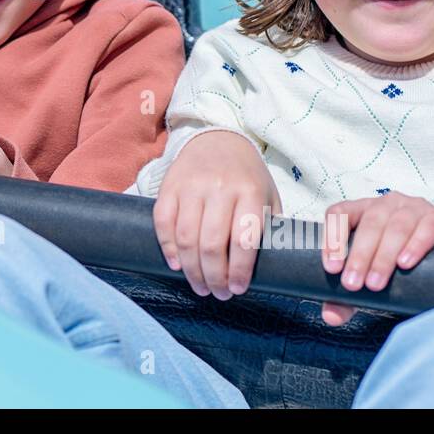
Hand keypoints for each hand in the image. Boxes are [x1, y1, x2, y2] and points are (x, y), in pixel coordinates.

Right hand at [153, 131, 280, 298]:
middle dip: (214, 278)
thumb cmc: (246, 176)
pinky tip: (176, 264)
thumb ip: (269, 227)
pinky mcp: (169, 186)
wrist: (217, 138)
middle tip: (218, 294)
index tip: (238, 289)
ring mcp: (191, 186)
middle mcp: (219, 188)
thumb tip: (270, 268)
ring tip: (200, 286)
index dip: (239, 271)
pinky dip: (168, 247)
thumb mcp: (267, 195)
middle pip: (212, 244)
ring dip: (191, 270)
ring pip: (186, 238)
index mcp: (249, 191)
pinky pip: (163, 222)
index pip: (244, 240)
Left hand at [320, 192, 433, 325]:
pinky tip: (405, 263)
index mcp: (360, 209)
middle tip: (353, 285)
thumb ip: (347, 295)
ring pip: (396, 227)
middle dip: (359, 256)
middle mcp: (385, 204)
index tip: (331, 268)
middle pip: (369, 224)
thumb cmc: (392, 258)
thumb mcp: (367, 272)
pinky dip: (415, 245)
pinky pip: (426, 228)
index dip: (333, 238)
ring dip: (384, 256)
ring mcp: (412, 207)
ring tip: (376, 282)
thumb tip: (331, 317)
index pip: (339, 214)